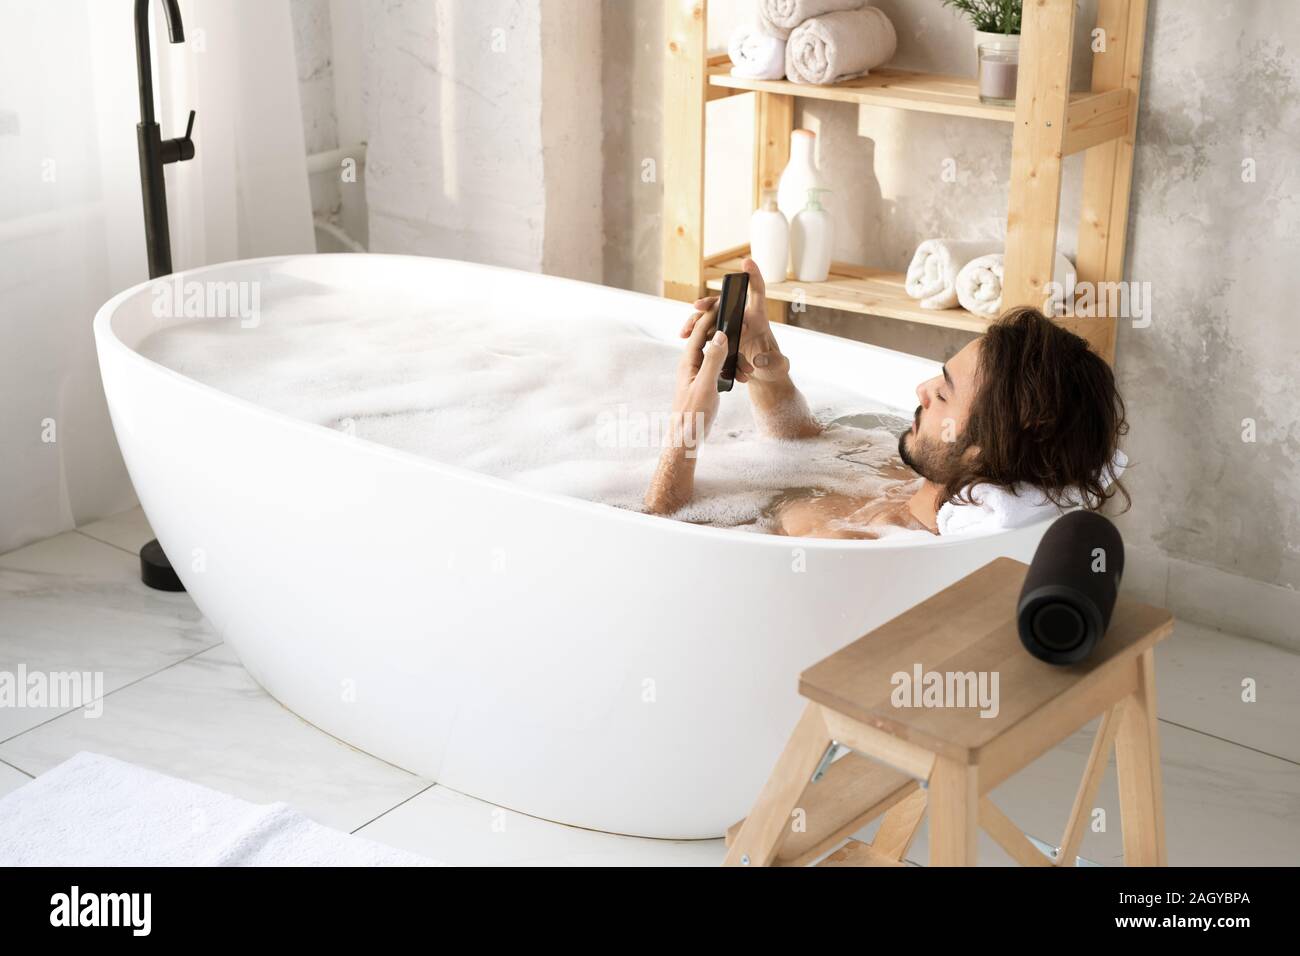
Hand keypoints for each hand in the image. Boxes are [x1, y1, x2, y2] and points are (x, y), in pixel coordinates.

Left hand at [670, 310, 730, 450]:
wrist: (687, 440)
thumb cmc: (693, 415)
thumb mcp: (706, 386)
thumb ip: (713, 360)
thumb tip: (721, 335)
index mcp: (688, 362)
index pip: (699, 331)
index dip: (712, 316)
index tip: (725, 302)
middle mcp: (691, 365)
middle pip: (709, 340)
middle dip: (726, 335)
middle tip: (743, 327)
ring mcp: (697, 375)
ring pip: (717, 357)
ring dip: (733, 358)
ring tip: (747, 370)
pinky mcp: (704, 384)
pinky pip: (720, 370)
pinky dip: (732, 370)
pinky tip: (742, 378)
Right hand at [679, 257, 788, 383]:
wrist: (762, 378)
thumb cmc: (774, 368)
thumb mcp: (779, 367)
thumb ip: (775, 363)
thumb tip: (757, 359)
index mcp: (759, 319)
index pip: (757, 292)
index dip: (754, 275)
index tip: (746, 261)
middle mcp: (743, 318)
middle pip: (725, 303)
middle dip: (709, 303)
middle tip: (697, 306)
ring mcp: (730, 328)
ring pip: (711, 316)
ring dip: (696, 321)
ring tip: (685, 331)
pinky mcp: (722, 338)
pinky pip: (705, 331)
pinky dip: (694, 333)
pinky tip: (685, 337)